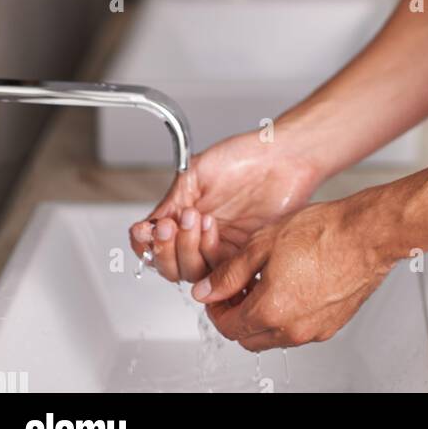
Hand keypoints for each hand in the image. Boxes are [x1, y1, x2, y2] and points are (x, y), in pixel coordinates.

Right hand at [128, 128, 321, 283]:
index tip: (144, 230)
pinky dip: (208, 252)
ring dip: (186, 248)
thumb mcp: (196, 173)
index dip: (144, 243)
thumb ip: (170, 202)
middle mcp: (201, 237)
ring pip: (191, 272)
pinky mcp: (242, 255)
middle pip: (170, 266)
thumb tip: (144, 228)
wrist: (282, 157)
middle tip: (170, 226)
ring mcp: (221, 247)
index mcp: (185, 217)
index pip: (155, 245)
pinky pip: (218, 270)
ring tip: (195, 218)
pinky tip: (211, 228)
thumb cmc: (244, 157)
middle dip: (165, 248)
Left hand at [191, 193, 396, 350]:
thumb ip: (230, 272)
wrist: (367, 234)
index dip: (216, 308)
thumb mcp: (264, 243)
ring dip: (261, 318)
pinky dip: (286, 316)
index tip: (217, 293)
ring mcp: (314, 330)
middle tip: (238, 289)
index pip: (227, 326)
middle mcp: (292, 329)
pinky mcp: (332, 325)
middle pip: (248, 338)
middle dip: (237, 316)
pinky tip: (291, 285)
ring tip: (265, 284)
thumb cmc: (325, 232)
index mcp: (270, 310)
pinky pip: (298, 330)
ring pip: (273, 337)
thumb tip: (207, 290)